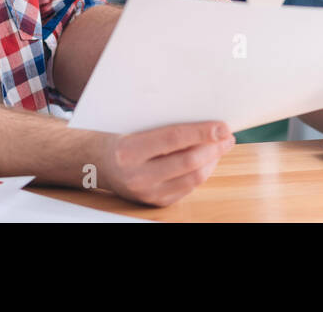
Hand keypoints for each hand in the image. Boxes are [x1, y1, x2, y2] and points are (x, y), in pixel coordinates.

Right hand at [94, 121, 234, 206]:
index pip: (174, 138)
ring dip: (212, 161)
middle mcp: (137, 176)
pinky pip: (188, 188)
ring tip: (221, 146)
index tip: (222, 126)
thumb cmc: (118, 137)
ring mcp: (147, 193)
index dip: (202, 131)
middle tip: (227, 135)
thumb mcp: (132, 125)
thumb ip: (164, 124)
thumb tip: (203, 120)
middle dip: (213, 147)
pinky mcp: (156, 202)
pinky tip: (208, 160)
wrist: (95, 164)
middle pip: (188, 161)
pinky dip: (202, 172)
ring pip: (192, 178)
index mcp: (128, 151)